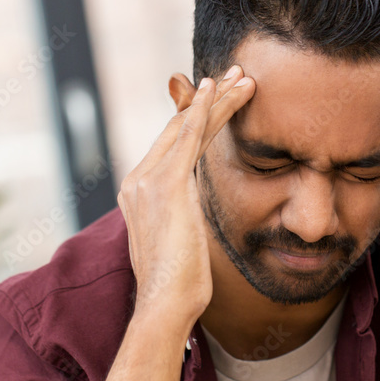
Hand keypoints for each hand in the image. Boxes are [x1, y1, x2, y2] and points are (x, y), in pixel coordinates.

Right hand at [117, 66, 255, 327]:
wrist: (165, 303)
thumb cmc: (178, 286)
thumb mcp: (181, 245)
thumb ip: (183, 222)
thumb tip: (193, 222)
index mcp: (138, 194)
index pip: (169, 146)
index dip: (195, 120)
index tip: (219, 101)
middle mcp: (137, 181)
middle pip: (176, 130)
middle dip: (209, 101)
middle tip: (235, 76)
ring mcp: (147, 180)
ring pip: (187, 128)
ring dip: (217, 99)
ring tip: (243, 77)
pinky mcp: (166, 184)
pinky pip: (188, 136)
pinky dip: (206, 109)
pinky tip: (220, 88)